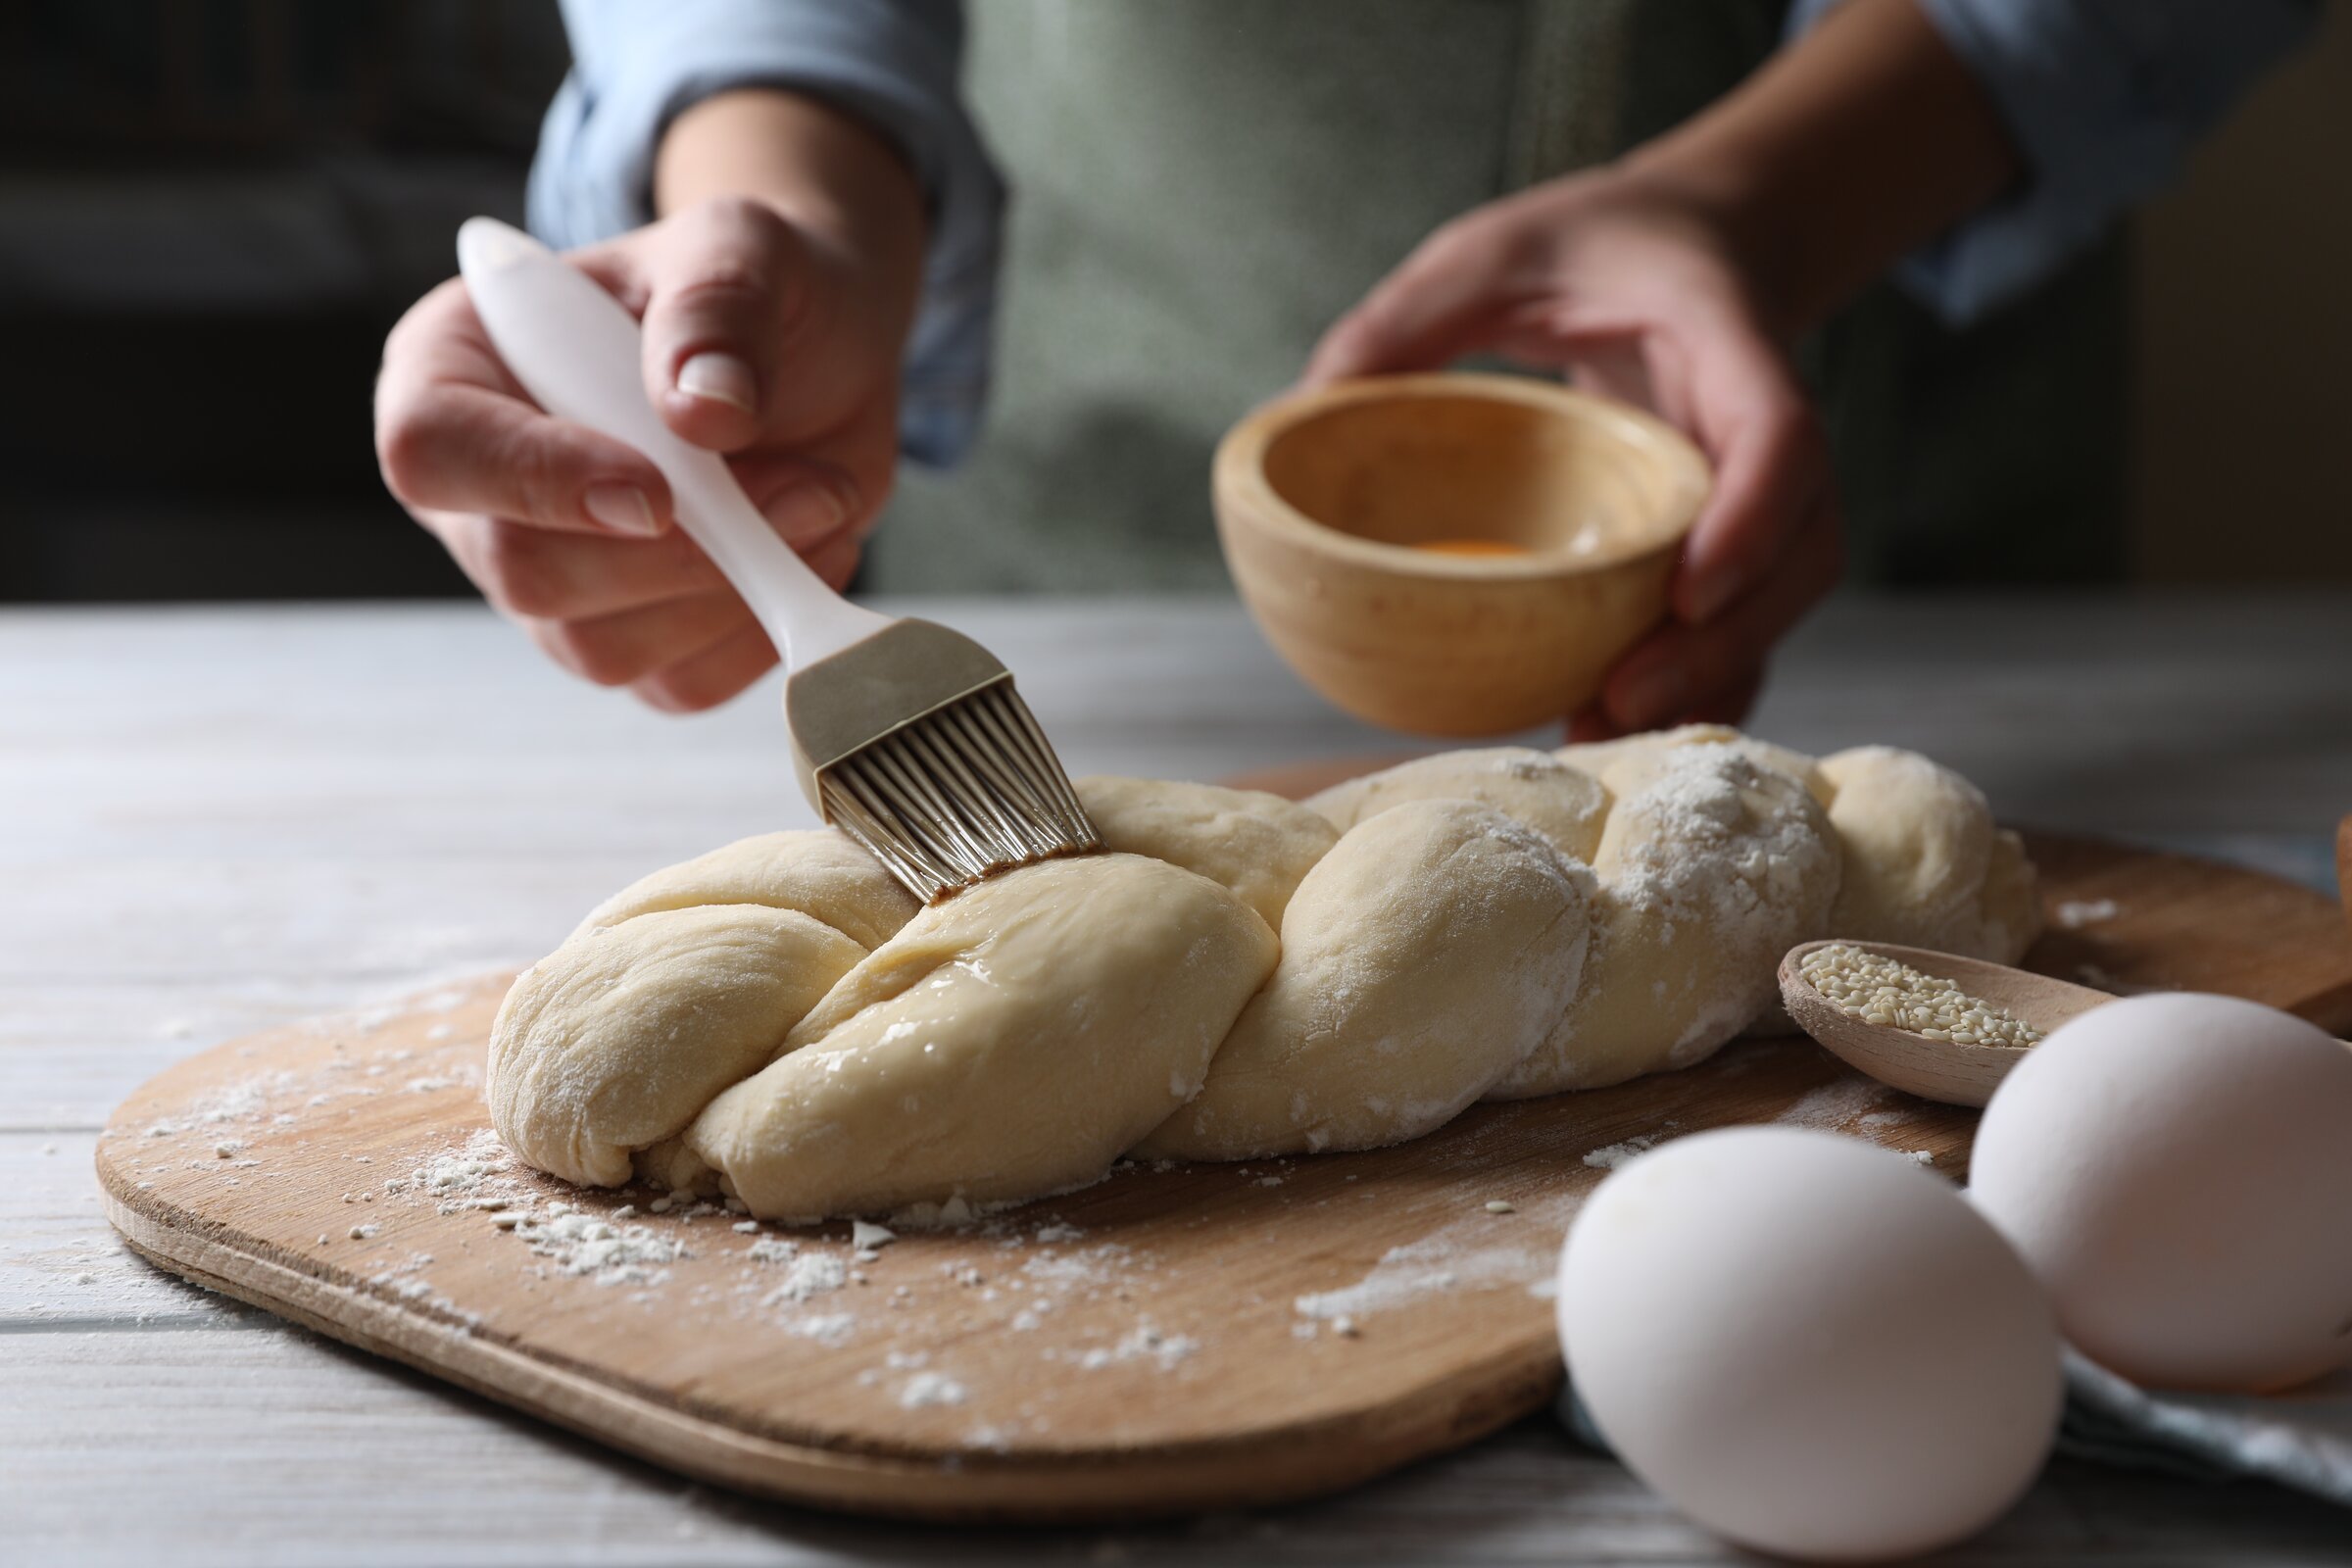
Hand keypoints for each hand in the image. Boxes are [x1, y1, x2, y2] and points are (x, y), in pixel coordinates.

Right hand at [375, 96, 923, 711]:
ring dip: (736, 588)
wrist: (820, 352)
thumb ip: (717, 309)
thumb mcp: (742, 250)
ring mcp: (549, 580)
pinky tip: (803, 549)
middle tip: (804, 486)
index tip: (658, 490)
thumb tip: (705, 412)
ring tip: (817, 497)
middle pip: (524, 573)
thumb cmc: (752, 288)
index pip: (431, 450)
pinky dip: (761, 630)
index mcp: (452, 369)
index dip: (536, 481)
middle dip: (682, 548)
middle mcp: (479, 492)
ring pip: (603, 648)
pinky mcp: (630, 641)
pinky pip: (679, 684)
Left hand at [1306, 166, 1842, 738]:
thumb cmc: (1588, 245)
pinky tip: (1606, 730)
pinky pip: (1737, 626)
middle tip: (1624, 701)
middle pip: (1800, 551)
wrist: (1686, 245)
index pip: (1778, 434)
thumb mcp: (1493, 249)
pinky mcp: (1730, 538)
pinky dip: (1690, 684)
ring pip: (1778, 604)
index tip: (1686, 593)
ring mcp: (1759, 492)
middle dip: (1727, 640)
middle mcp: (1759, 426)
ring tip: (1603, 736)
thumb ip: (1409, 315)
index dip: (1751, 519)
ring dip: (1710, 681)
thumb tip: (1303, 408)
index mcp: (1726, 340)